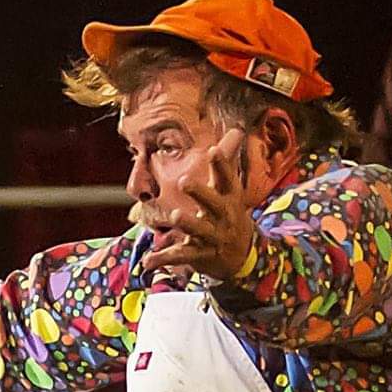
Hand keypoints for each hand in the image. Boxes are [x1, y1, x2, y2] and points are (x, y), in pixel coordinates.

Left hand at [144, 128, 255, 280]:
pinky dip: (163, 258)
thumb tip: (236, 130)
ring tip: (175, 214)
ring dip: (187, 222)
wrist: (244, 257)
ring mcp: (213, 237)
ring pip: (199, 229)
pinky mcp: (201, 255)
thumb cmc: (231, 216)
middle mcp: (223, 217)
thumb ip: (226, 166)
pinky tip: (147, 261)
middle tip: (184, 180)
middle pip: (213, 203)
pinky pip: (181, 256)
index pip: (228, 180)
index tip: (214, 150)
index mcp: (230, 199)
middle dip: (200, 192)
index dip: (222, 165)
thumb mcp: (231, 192)